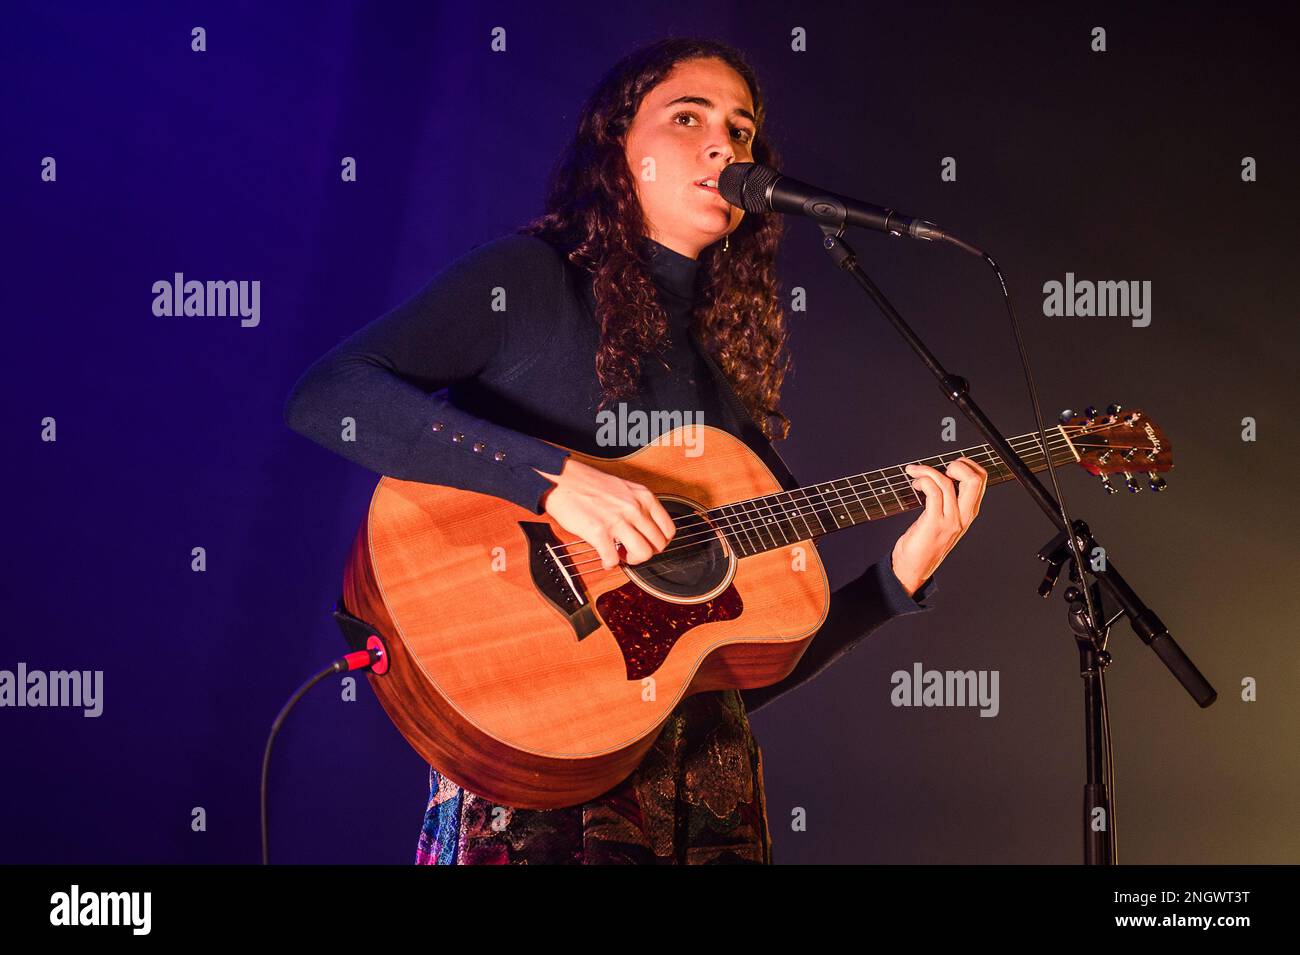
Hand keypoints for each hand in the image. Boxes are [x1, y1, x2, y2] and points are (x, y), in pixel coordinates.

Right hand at [534, 457, 675, 569]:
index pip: (668, 529)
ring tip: (621, 556)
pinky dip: (609, 564)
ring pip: (643, 554)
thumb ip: (637, 505)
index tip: (649, 544)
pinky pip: (613, 560)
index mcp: (643, 496)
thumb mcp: (623, 487)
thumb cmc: (588, 483)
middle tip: (632, 552)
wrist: (562, 479)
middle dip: (646, 553)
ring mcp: (618, 521)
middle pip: (657, 545)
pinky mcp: (599, 532)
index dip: (659, 542)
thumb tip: (644, 529)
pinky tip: (604, 558)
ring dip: (632, 561)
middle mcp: (634, 508)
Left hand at [890, 457, 987, 595]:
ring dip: (928, 471)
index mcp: (968, 513)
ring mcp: (950, 520)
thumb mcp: (944, 520)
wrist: (913, 568)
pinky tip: (916, 484)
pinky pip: (932, 491)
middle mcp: (963, 516)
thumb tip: (941, 475)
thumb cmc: (924, 543)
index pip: (981, 480)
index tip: (949, 466)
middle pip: (975, 479)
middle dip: (958, 464)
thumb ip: (948, 501)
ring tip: (916, 474)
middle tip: (941, 468)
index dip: (967, 465)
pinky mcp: (934, 523)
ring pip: (948, 483)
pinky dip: (923, 481)